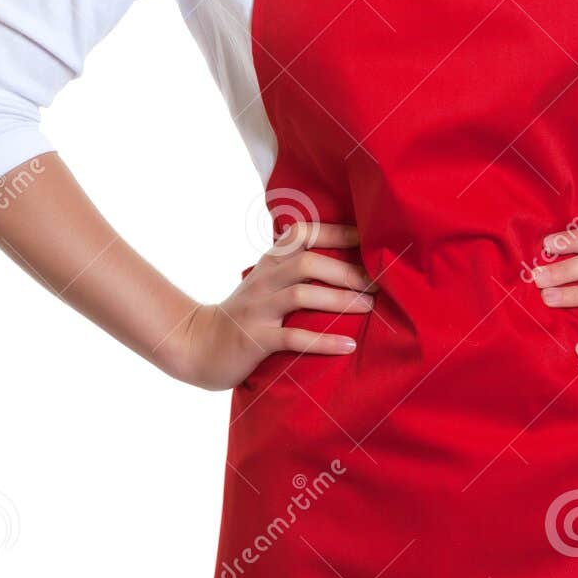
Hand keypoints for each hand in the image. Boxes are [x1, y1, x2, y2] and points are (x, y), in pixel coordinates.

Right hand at [177, 221, 375, 391]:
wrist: (198, 344)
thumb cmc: (245, 313)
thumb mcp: (265, 282)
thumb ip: (293, 268)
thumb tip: (346, 260)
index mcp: (270, 263)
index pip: (302, 234)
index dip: (337, 232)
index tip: (371, 236)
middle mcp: (265, 280)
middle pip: (307, 263)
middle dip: (347, 271)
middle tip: (379, 282)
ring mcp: (258, 309)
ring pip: (301, 295)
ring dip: (340, 300)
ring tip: (370, 307)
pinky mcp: (255, 339)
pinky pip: (292, 338)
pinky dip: (323, 341)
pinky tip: (348, 346)